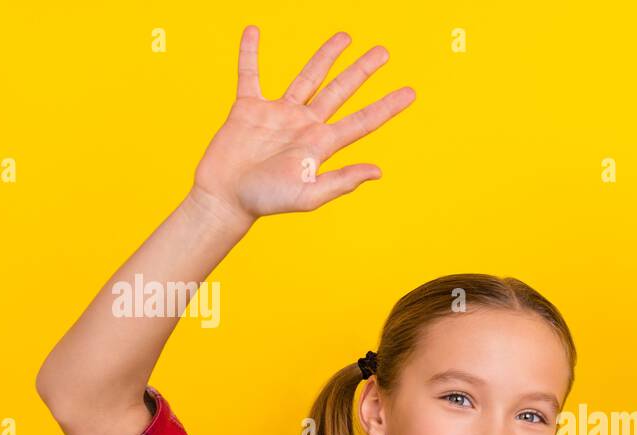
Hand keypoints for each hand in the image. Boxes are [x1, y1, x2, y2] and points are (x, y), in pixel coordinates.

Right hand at [191, 26, 415, 225]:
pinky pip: (250, 74)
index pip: (362, 121)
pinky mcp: (248, 107)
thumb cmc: (266, 201)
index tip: (410, 92)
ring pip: (307, 77)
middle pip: (340, 91)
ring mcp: (278, 114)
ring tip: (344, 37)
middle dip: (362, 71)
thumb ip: (341, 180)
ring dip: (325, 56)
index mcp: (322, 144)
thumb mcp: (309, 195)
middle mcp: (305, 124)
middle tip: (383, 52)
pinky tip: (254, 31)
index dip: (387, 106)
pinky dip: (250, 52)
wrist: (226, 198)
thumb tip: (377, 172)